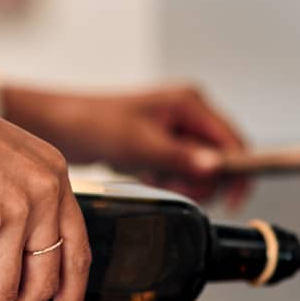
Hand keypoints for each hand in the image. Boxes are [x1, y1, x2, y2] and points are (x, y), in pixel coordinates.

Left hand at [1, 83, 250, 205]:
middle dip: (202, 178)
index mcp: (190, 102)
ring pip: (201, 166)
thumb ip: (181, 157)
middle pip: (220, 156)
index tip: (234, 198)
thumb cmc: (95, 123)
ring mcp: (176, 128)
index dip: (237, 171)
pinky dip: (169, 178)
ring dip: (184, 180)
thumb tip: (215, 168)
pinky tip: (147, 174)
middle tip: (175, 184)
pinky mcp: (163, 143)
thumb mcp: (141, 145)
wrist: (62, 126)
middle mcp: (188, 112)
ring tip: (156, 176)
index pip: (232, 140)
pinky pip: (181, 169)